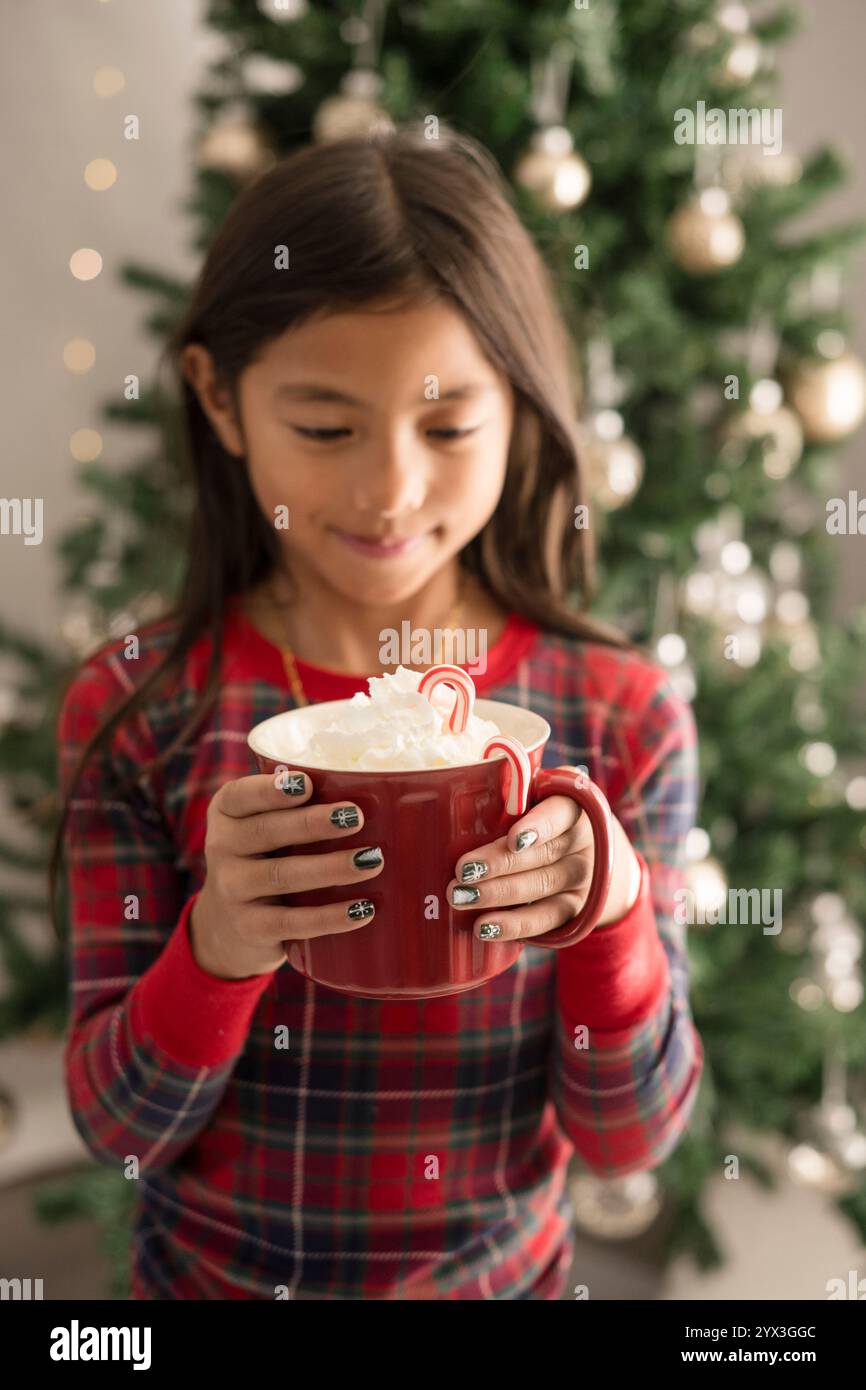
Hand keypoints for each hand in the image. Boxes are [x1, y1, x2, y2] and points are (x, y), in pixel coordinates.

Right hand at [190, 770, 383, 979]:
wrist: (230, 927)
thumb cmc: (266, 859)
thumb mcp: (266, 830)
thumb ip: (297, 810)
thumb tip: (375, 792)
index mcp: (226, 813)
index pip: (240, 795)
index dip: (271, 790)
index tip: (307, 784)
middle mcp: (221, 848)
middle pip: (266, 832)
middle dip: (312, 823)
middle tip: (356, 817)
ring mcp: (232, 890)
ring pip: (282, 875)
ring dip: (331, 868)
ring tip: (372, 860)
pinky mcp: (250, 928)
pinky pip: (291, 922)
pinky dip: (330, 917)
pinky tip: (362, 909)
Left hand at [446, 792, 641, 944]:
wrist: (587, 849)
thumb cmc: (540, 812)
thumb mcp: (536, 794)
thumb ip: (510, 792)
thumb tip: (452, 799)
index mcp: (573, 803)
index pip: (559, 813)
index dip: (538, 827)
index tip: (512, 840)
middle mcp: (584, 840)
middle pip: (543, 854)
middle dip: (499, 864)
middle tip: (462, 871)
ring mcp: (582, 876)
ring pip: (541, 886)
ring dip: (498, 895)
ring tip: (461, 897)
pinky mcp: (576, 907)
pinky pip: (546, 919)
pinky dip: (514, 925)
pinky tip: (484, 926)